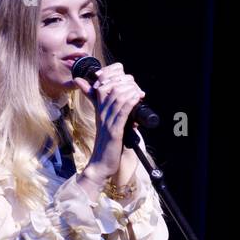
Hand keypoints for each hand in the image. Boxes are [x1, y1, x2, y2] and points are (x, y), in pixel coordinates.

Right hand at [71, 62, 144, 182]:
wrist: (101, 164)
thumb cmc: (106, 144)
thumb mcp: (105, 122)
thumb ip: (112, 112)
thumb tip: (111, 104)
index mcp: (99, 108)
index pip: (104, 81)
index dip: (116, 75)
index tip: (130, 82)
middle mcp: (102, 112)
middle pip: (112, 86)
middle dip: (127, 82)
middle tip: (137, 89)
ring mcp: (107, 121)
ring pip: (118, 96)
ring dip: (131, 91)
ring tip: (139, 93)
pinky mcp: (114, 131)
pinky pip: (122, 112)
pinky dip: (131, 102)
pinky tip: (137, 98)